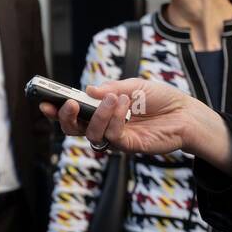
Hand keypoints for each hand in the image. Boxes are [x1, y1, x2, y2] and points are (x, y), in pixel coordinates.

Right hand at [39, 78, 231, 170]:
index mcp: (101, 110)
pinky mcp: (128, 146)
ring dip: (98, 115)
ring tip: (112, 98)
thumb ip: (111, 88)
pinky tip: (124, 105)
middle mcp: (104, 126)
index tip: (44, 102)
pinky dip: (114, 119)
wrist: (186, 113)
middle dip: (66, 118)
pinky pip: (112, 136)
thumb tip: (88, 91)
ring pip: (91, 134)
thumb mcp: (134, 86)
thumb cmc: (160, 99)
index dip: (57, 110)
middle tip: (68, 105)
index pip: (74, 113)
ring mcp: (114, 138)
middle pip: (74, 129)